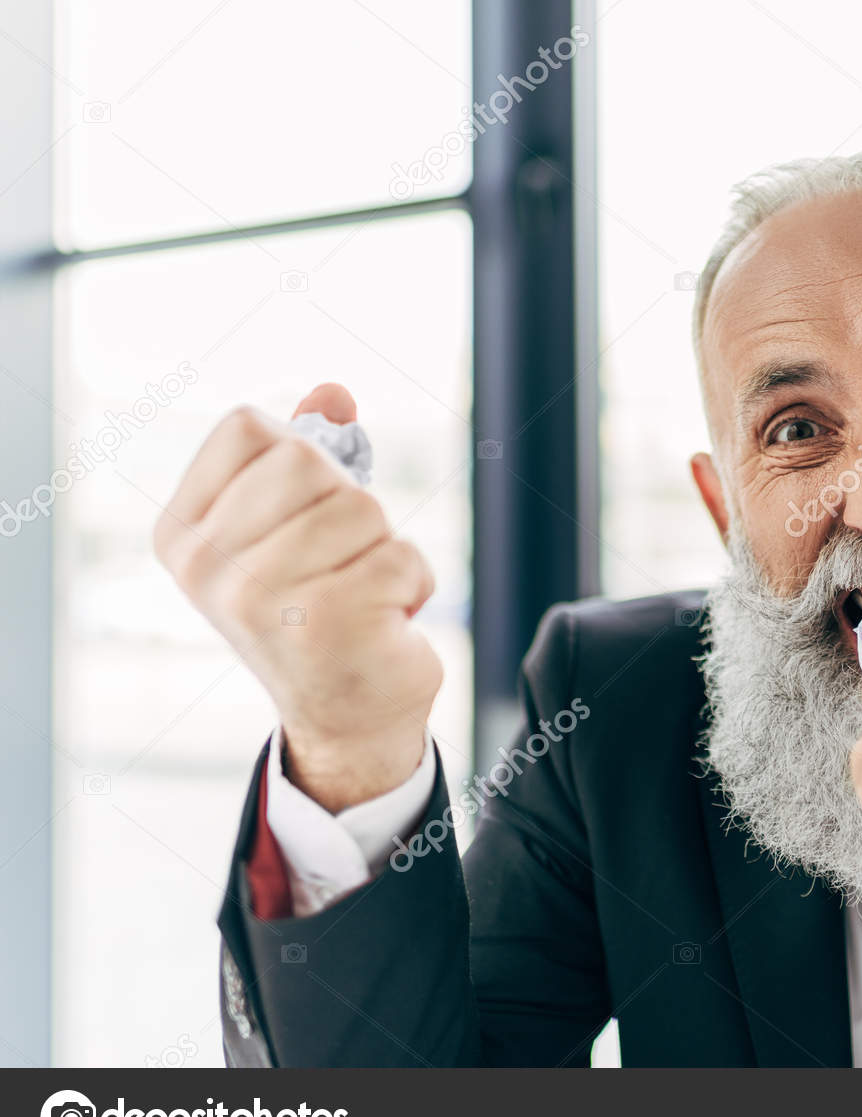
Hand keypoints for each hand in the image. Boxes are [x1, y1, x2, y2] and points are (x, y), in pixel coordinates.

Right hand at [153, 383, 440, 812]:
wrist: (348, 715)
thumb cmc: (321, 608)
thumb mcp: (298, 525)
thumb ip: (307, 452)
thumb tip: (333, 391)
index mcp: (184, 534)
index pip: (250, 428)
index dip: (302, 456)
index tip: (301, 518)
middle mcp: (207, 566)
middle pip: (308, 461)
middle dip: (350, 504)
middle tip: (340, 562)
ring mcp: (260, 598)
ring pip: (364, 508)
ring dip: (385, 547)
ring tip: (362, 594)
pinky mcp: (326, 625)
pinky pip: (403, 556)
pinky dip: (413, 583)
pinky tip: (384, 622)